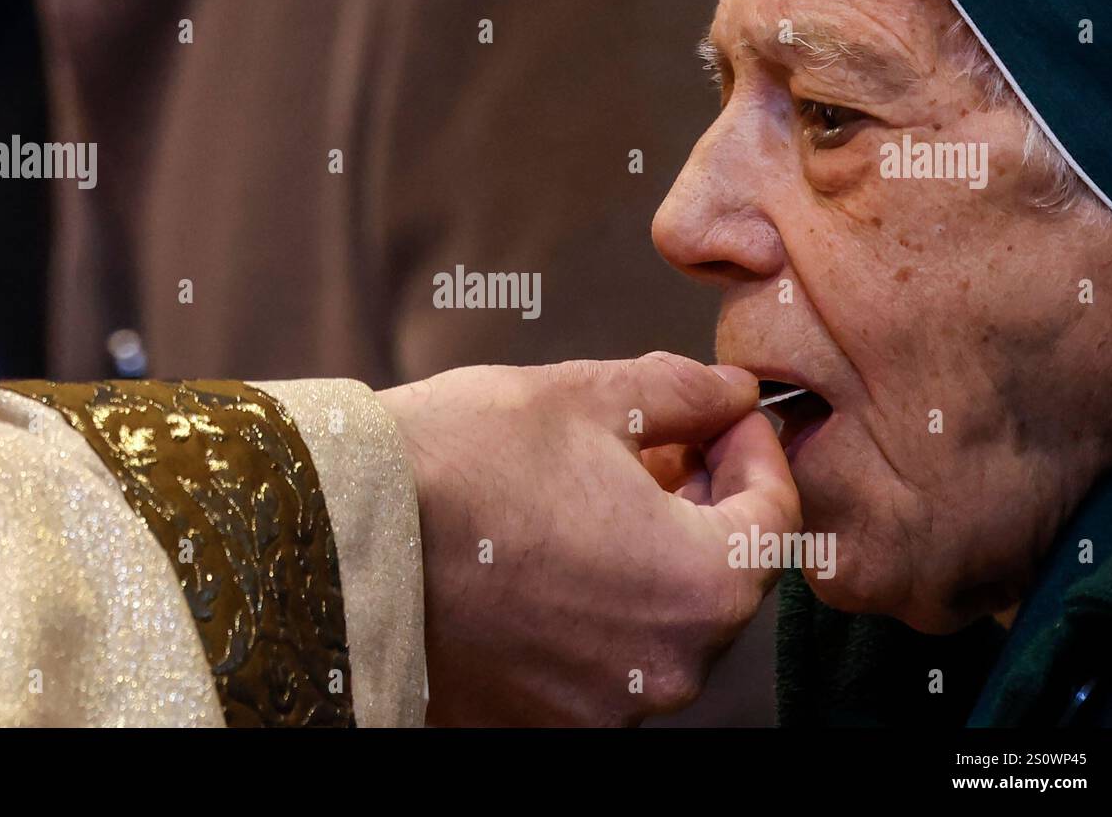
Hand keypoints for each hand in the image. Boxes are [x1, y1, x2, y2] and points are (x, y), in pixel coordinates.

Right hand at [377, 352, 799, 725]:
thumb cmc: (459, 463)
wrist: (336, 536)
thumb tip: (730, 394)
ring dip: (650, 551)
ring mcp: (600, 706)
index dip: (755, 450)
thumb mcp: (585, 397)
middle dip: (703, 500)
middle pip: (721, 575)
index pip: (775, 516)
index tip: (723, 416)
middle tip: (660, 444)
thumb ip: (683, 393)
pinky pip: (600, 655)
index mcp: (699, 586)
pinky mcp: (540, 718)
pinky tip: (552, 548)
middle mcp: (664, 668)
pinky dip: (597, 601)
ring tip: (594, 490)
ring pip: (660, 617)